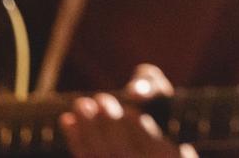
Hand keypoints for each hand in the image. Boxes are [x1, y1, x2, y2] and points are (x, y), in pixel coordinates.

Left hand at [59, 64, 194, 157]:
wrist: (144, 129)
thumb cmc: (155, 104)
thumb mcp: (159, 91)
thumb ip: (150, 88)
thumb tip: (134, 93)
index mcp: (170, 151)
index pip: (154, 145)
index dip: (140, 130)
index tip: (130, 111)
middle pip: (125, 152)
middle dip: (110, 124)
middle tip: (101, 98)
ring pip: (102, 156)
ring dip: (88, 130)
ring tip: (81, 104)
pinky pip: (86, 157)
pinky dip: (75, 139)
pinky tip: (67, 120)